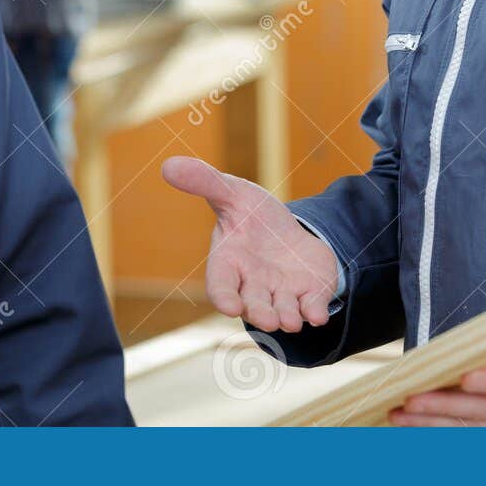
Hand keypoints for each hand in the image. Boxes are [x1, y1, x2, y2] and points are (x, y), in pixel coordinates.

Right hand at [162, 155, 338, 331]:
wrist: (287, 230)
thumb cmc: (251, 215)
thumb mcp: (231, 193)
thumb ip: (204, 182)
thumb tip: (168, 165)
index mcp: (229, 264)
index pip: (220, 286)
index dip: (224, 298)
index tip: (230, 307)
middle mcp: (253, 286)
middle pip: (254, 306)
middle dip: (260, 314)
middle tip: (267, 319)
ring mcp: (282, 294)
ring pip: (283, 313)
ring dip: (287, 317)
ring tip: (291, 320)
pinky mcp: (309, 294)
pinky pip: (312, 308)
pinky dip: (314, 313)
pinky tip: (318, 315)